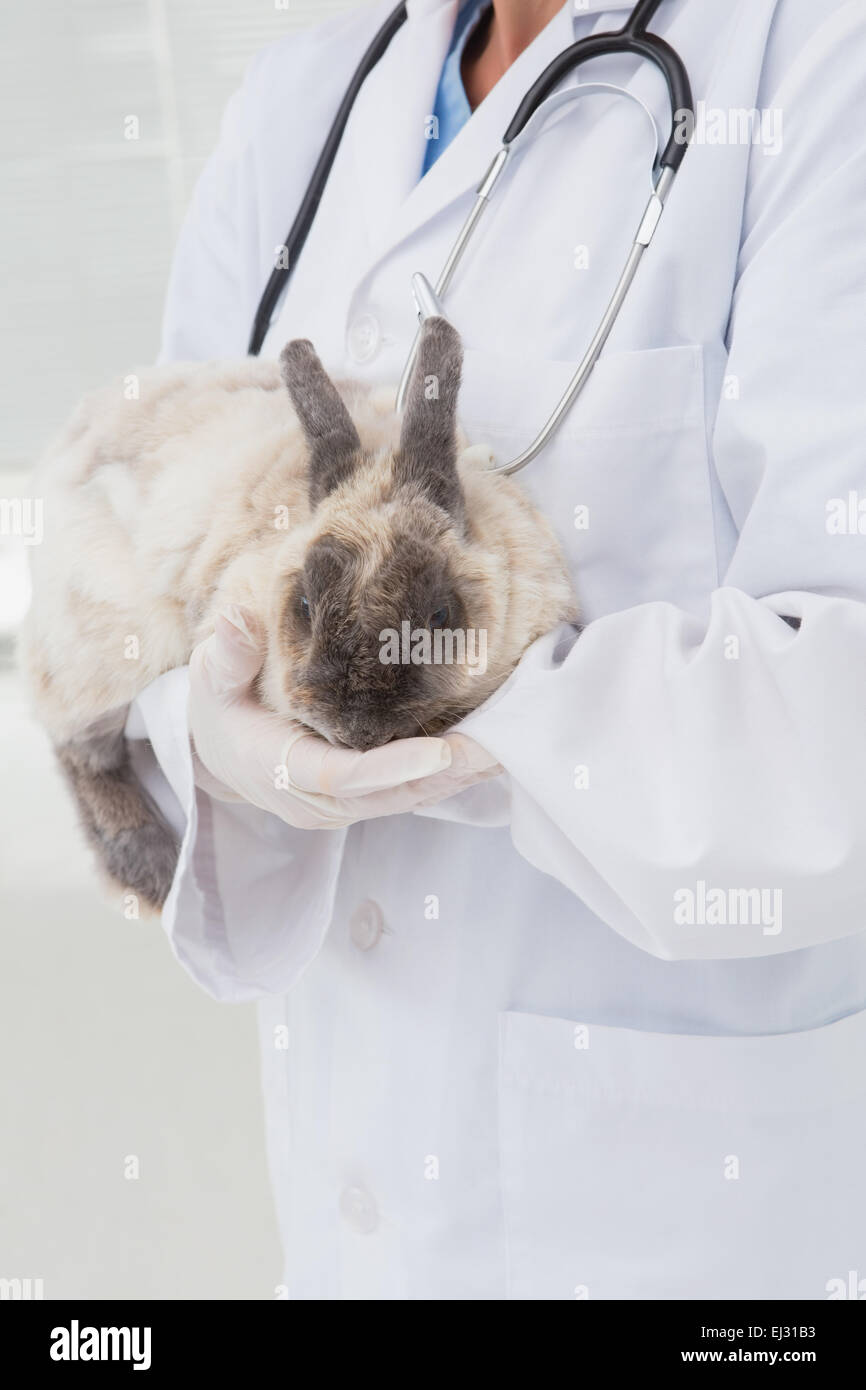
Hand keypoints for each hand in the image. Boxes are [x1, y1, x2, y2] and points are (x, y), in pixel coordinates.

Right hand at [187, 606, 501, 828]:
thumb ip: (227, 652)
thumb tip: (235, 619)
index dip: (393, 766)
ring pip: (403, 799)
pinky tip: (485, 757)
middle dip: (446, 775)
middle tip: (499, 747)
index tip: (442, 752)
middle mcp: (312, 800)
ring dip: (455, 780)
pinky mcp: (355, 803)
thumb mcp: (212, 675)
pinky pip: (404, 794)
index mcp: (276, 768)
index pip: (341, 775)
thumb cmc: (219, 706)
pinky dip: (445, 779)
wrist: (215, 753)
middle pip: (388, 795)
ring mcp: (336, 807)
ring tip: (505, 751)